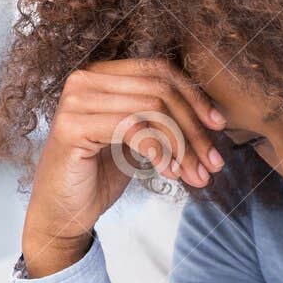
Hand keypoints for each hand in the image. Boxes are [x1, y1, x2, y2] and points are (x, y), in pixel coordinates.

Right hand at [22, 58, 227, 276]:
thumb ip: (162, 118)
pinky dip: (159, 151)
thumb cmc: (100, 175)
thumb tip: (213, 115)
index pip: (159, 71)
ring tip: (196, 175)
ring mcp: (76, 100)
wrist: (63, 212)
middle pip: (160, 91)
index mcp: (102, 75)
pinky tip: (170, 172)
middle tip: (213, 162)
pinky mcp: (72, 126)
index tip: (219, 125)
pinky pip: (132, 129)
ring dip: (182, 146)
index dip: (194, 95)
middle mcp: (85, 79)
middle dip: (193, 129)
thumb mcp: (138, 139)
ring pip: (151, 110)